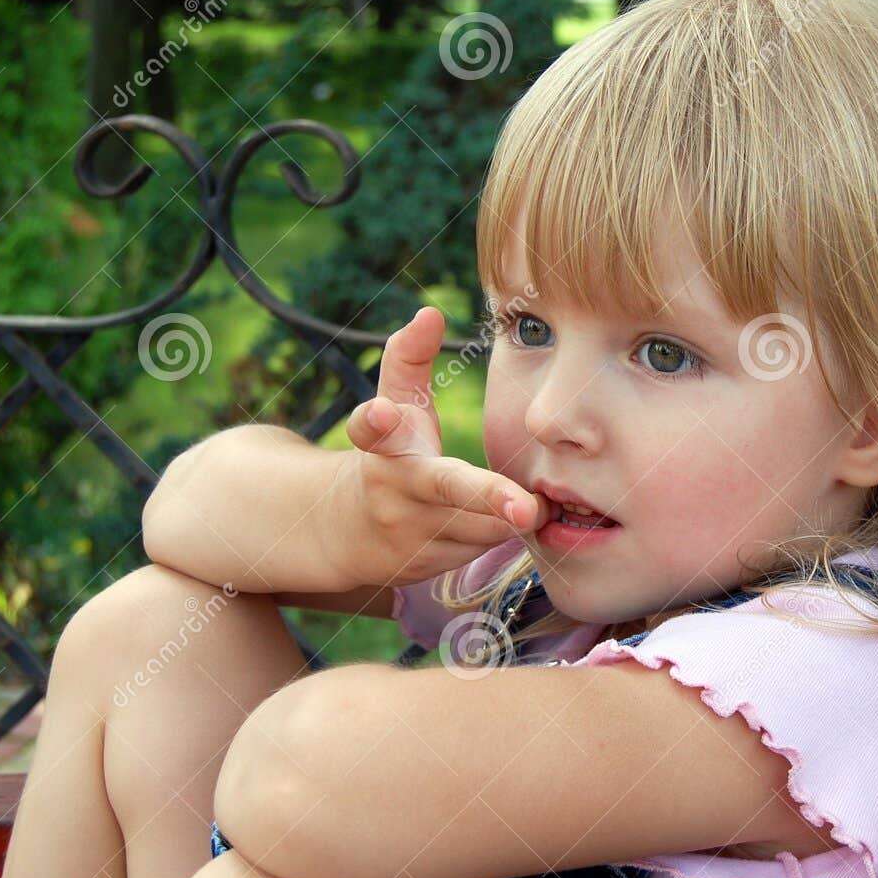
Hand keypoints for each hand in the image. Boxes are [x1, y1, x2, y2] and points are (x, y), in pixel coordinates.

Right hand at [339, 307, 551, 585]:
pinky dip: (508, 531)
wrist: (349, 530)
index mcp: (383, 445)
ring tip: (528, 498)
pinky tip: (512, 518)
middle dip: (488, 498)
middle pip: (447, 491)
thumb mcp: (395, 403)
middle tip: (528, 508)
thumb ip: (409, 357)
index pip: (370, 428)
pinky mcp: (433, 565)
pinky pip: (488, 545)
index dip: (374, 421)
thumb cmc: (393, 451)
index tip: (381, 413)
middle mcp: (394, 490)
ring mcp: (413, 532)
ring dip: (513, 511)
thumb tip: (429, 311)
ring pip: (484, 523)